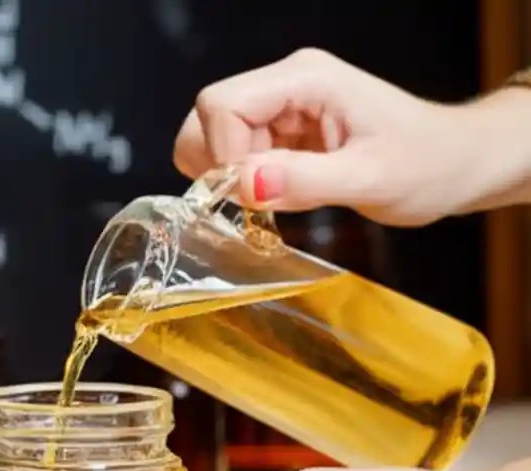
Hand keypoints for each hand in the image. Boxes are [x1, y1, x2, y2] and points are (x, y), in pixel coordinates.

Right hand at [173, 47, 519, 225]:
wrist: (458, 163)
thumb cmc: (430, 164)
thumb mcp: (372, 179)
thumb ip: (305, 181)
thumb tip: (243, 184)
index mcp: (305, 78)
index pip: (221, 104)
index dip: (223, 155)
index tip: (253, 194)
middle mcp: (285, 82)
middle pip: (206, 117)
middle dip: (220, 166)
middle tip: (264, 198)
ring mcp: (280, 104)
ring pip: (211, 138)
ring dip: (231, 177)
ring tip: (282, 194)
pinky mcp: (279, 128)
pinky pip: (233, 154)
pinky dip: (245, 183)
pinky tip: (286, 191)